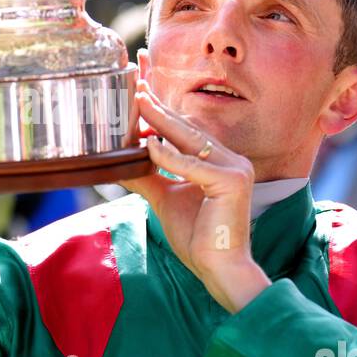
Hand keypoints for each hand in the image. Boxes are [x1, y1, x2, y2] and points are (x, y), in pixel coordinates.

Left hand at [120, 82, 269, 312]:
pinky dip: (169, 156)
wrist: (219, 268)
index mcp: (220, 161)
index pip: (186, 132)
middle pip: (188, 130)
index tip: (141, 94)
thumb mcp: (165, 199)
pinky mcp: (232, 182)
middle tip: (136, 88)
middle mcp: (232, 160)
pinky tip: (149, 145)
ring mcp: (236, 168)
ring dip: (162, 122)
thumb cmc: (198, 238)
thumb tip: (120, 163)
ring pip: (190, 141)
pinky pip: (193, 165)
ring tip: (139, 103)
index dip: (163, 113)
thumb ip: (148, 177)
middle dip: (160, 109)